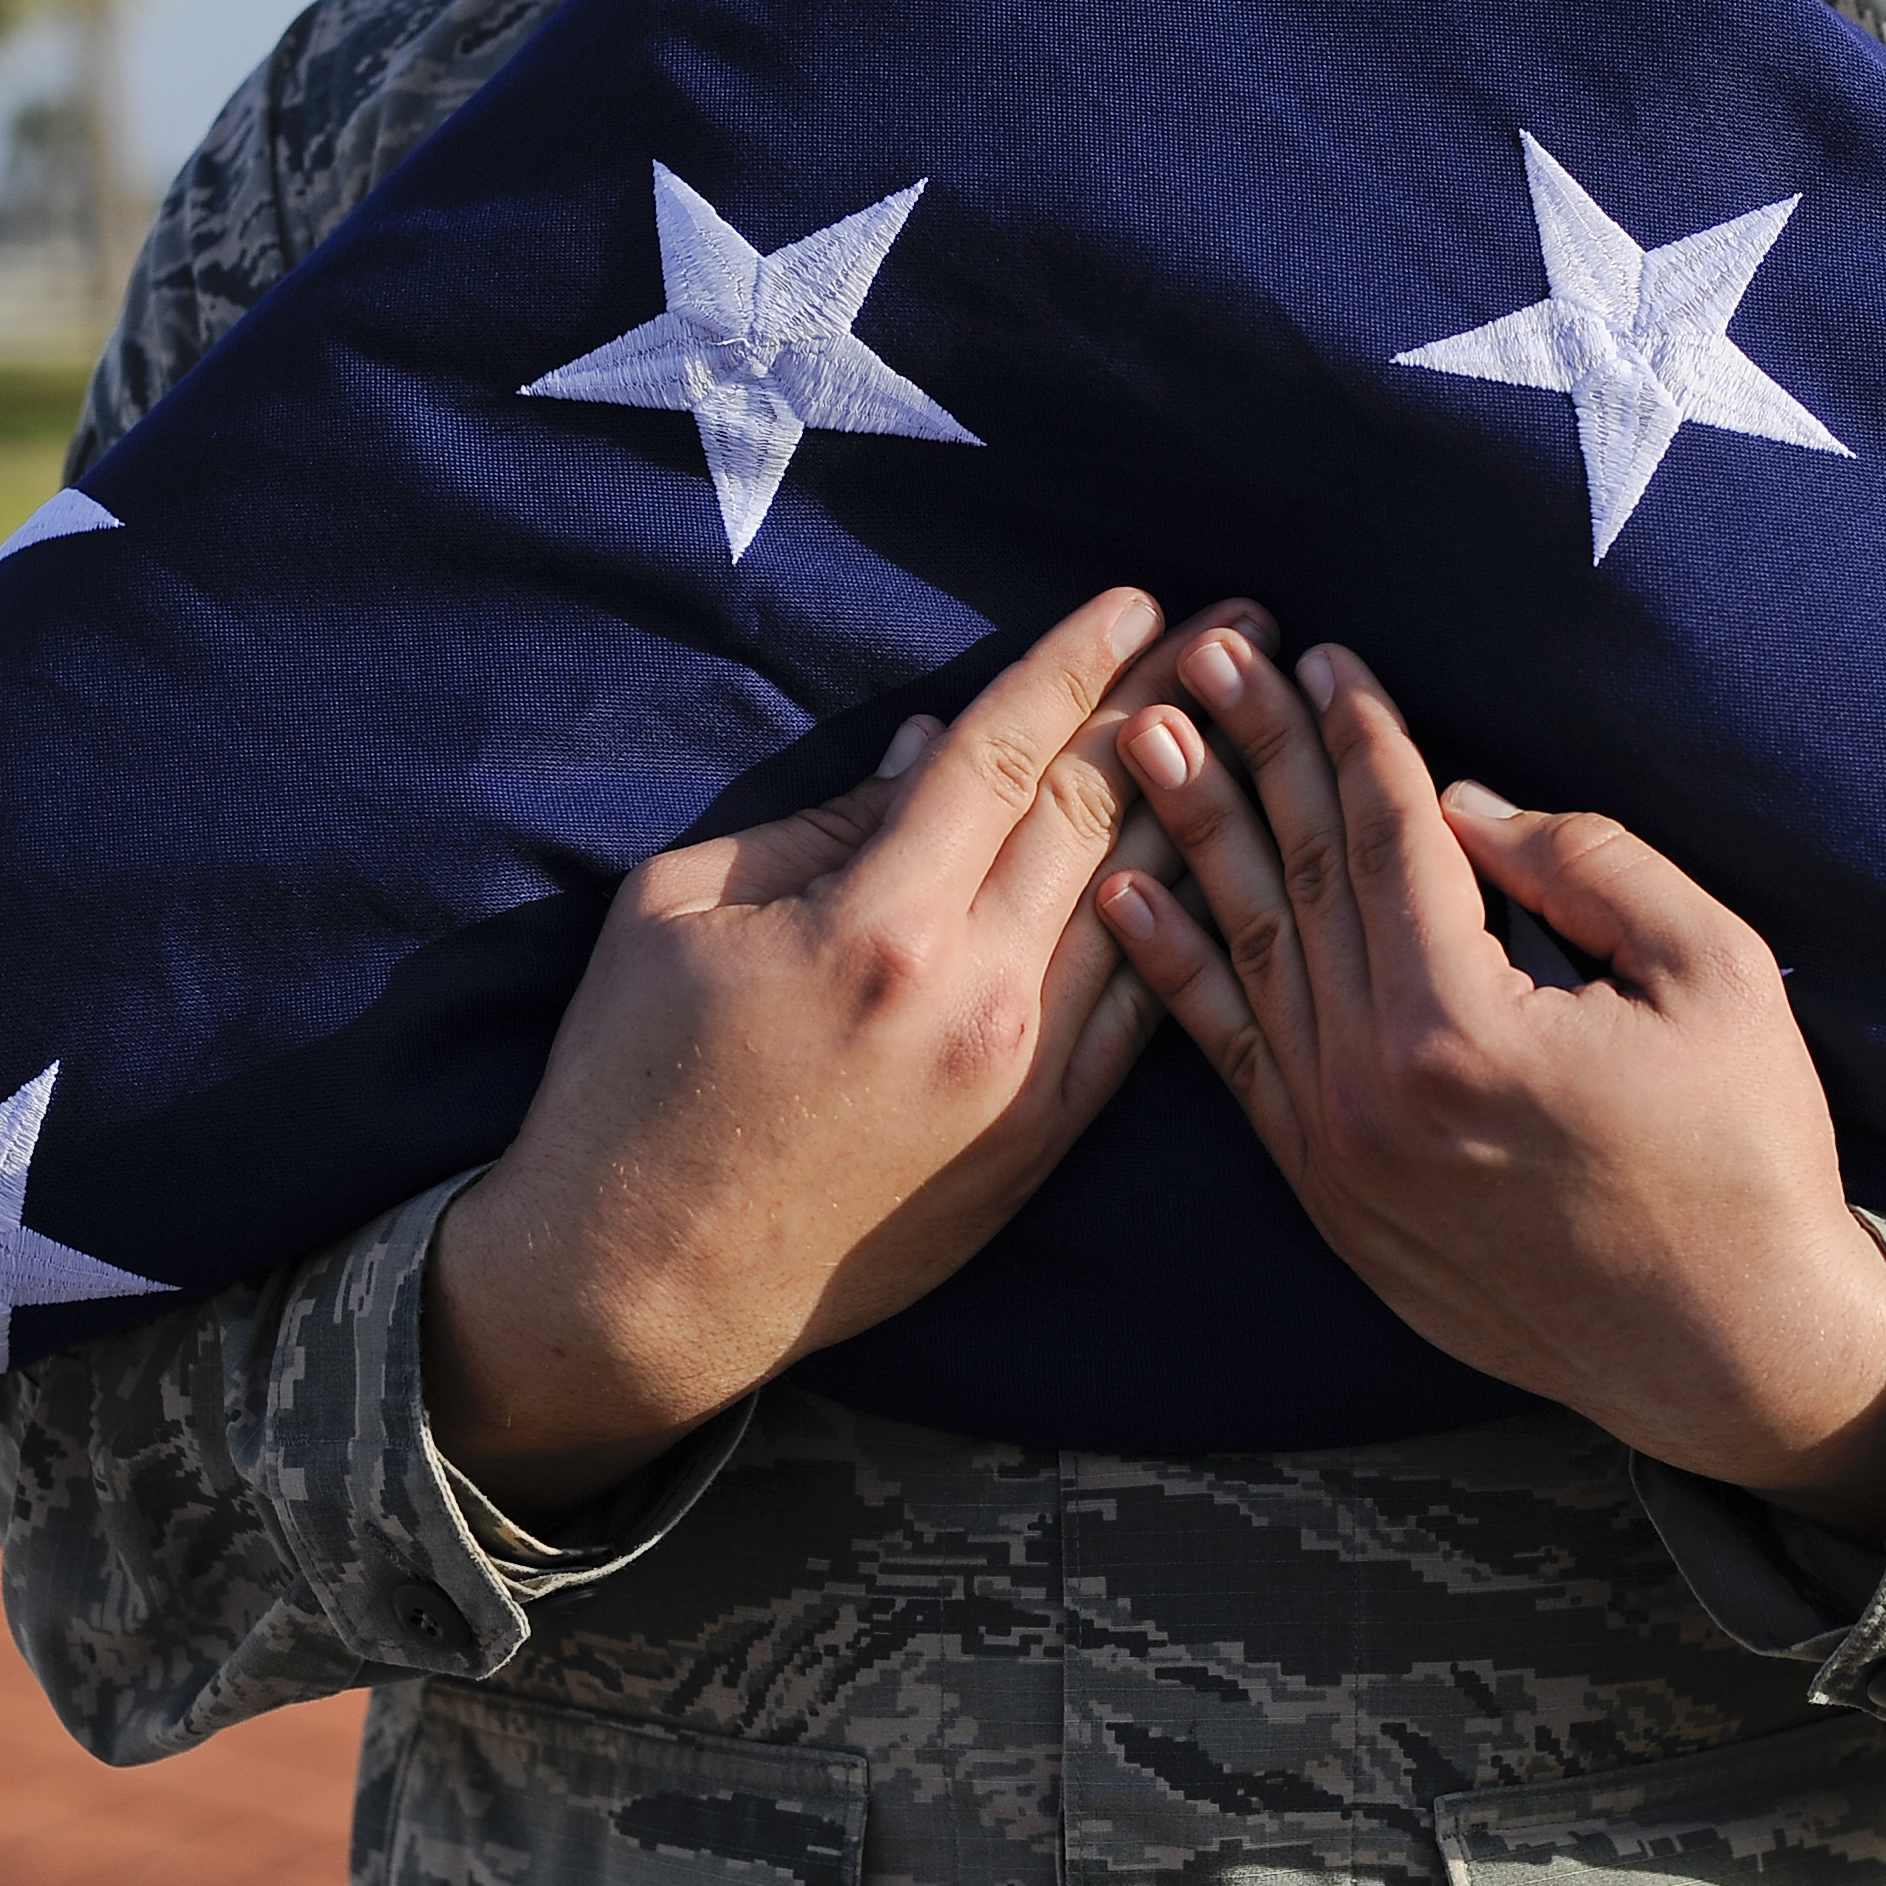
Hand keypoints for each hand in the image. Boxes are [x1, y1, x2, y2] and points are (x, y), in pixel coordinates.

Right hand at [426, 588, 1275, 1511]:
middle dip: (1170, 703)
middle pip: (1095, 810)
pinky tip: (1219, 871)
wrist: (644, 1285)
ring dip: (1202, 802)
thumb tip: (934, 744)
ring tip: (1258, 725)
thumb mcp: (679, 911)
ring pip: (1139, 904)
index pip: (1003, 753)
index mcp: (876, 922)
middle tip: (1244, 626)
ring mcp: (1021, 1077)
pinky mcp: (1039, 1145)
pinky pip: (1137, 1014)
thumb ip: (819, 819)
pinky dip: (1180, 928)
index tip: (1135, 600)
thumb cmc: (628, 1082)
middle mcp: (973, 994)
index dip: (1074, 665)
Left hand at [1097, 630, 1885, 1538]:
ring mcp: (1336, 1153)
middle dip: (1255, 753)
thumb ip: (1586, 865)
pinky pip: (1229, 1062)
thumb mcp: (1715, 976)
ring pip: (1251, 957)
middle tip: (1204, 655)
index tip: (1322, 653)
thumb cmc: (1746, 1159)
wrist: (1731, 1356)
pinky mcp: (1327, 1199)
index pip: (1393, 841)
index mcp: (1463, 1029)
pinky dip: (1177, 973)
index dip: (1359, 735)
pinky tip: (1130, 898)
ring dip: (1197, 838)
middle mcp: (1373, 1092)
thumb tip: (1463, 801)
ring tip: (1148, 739)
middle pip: (1304, 880)